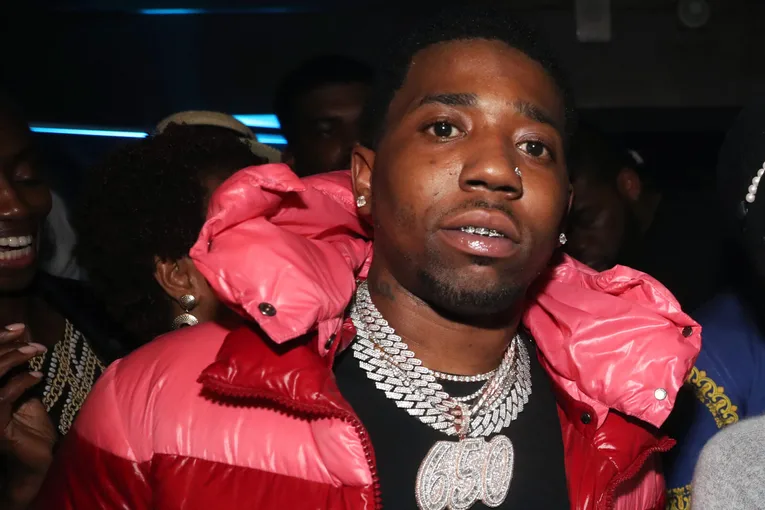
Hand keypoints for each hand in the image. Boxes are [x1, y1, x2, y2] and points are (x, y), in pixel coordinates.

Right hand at [0, 324, 56, 508]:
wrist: (35, 461)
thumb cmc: (29, 428)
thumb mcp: (22, 396)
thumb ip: (17, 375)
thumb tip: (26, 344)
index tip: (18, 327)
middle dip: (4, 345)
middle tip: (26, 334)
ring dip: (13, 359)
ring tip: (35, 350)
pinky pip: (3, 397)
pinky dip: (20, 382)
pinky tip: (37, 376)